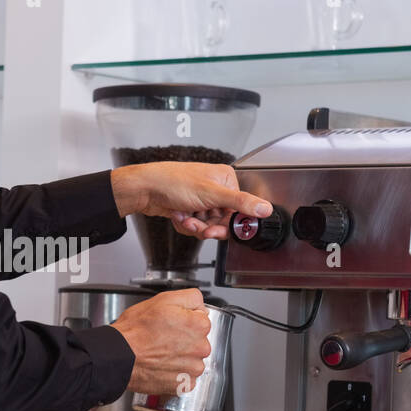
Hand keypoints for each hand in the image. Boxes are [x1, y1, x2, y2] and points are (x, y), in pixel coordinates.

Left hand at [110, 161, 270, 240]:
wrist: (145, 189)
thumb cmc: (173, 182)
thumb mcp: (212, 195)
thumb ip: (241, 202)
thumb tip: (265, 208)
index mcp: (226, 180)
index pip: (238, 210)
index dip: (228, 224)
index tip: (219, 230)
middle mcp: (215, 188)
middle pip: (223, 221)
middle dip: (207, 226)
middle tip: (199, 226)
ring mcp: (202, 200)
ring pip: (208, 226)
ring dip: (195, 226)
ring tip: (184, 216)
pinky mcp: (190, 209)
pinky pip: (196, 226)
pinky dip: (186, 224)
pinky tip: (178, 215)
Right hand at [111, 288, 210, 394]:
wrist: (119, 356)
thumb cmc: (135, 331)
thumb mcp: (163, 299)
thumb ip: (191, 299)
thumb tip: (200, 308)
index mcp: (199, 325)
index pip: (202, 319)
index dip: (185, 320)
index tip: (172, 324)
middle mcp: (201, 348)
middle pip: (198, 341)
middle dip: (185, 340)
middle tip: (163, 338)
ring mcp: (193, 368)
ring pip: (193, 360)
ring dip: (181, 358)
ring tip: (160, 353)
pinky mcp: (184, 384)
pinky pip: (186, 377)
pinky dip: (176, 374)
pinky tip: (162, 365)